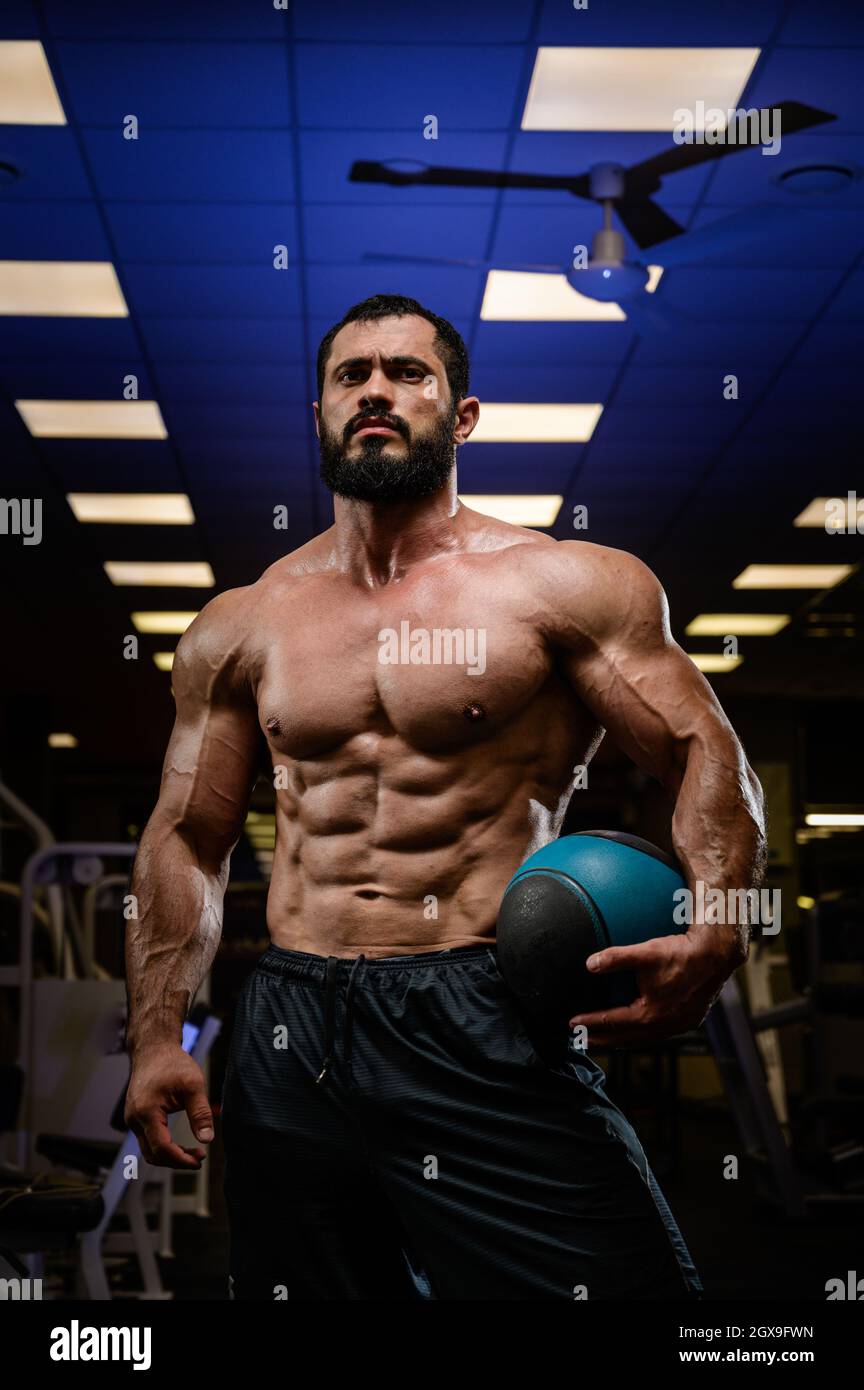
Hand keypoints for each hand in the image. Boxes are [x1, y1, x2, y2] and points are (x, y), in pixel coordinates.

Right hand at [125, 1043, 213, 1168]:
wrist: (153, 1049)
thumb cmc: (172, 1063)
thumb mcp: (193, 1084)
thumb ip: (200, 1112)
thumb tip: (207, 1139)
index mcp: (146, 1111)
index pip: (161, 1148)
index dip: (181, 1159)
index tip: (200, 1160)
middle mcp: (134, 1118)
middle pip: (153, 1154)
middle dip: (177, 1161)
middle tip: (200, 1158)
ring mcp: (132, 1119)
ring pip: (149, 1150)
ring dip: (171, 1156)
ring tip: (194, 1152)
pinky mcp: (135, 1117)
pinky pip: (148, 1140)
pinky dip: (164, 1147)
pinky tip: (181, 1144)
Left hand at [568, 929, 742, 1048]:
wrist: (716, 956)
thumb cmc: (681, 953)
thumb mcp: (645, 953)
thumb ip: (616, 958)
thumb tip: (589, 964)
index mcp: (651, 1013)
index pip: (613, 1022)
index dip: (590, 1022)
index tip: (571, 1023)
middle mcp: (664, 1025)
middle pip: (626, 1038)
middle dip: (602, 1039)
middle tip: (581, 1039)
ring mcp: (678, 1026)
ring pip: (643, 1039)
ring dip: (621, 1040)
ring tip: (604, 1040)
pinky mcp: (688, 1021)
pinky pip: (658, 1035)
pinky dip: (641, 1036)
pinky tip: (636, 1031)